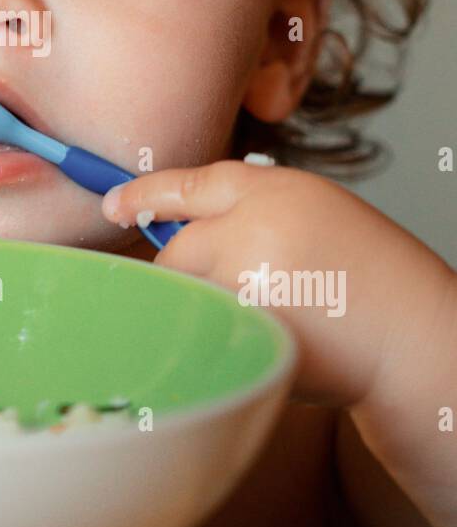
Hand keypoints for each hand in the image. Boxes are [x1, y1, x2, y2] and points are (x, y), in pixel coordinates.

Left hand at [101, 160, 454, 411]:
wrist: (413, 337)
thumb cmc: (367, 281)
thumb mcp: (313, 215)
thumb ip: (251, 215)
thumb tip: (173, 233)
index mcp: (276, 190)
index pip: (191, 183)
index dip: (145, 193)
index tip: (112, 203)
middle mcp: (253, 228)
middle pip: (178, 251)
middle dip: (192, 274)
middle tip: (247, 293)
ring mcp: (246, 281)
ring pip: (188, 297)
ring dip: (208, 311)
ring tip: (276, 317)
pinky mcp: (243, 332)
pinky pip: (204, 335)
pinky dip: (224, 344)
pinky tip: (278, 342)